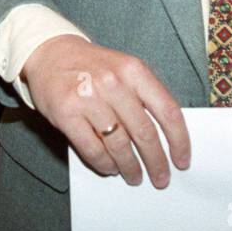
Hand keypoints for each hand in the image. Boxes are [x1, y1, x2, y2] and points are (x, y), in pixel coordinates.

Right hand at [21, 35, 190, 187]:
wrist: (49, 52)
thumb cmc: (92, 65)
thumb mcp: (124, 68)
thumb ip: (144, 96)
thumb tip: (165, 138)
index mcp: (134, 70)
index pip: (168, 111)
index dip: (179, 141)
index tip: (182, 161)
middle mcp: (113, 82)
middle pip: (145, 132)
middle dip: (156, 161)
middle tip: (161, 178)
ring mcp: (88, 98)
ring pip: (119, 145)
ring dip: (130, 167)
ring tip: (135, 176)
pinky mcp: (66, 113)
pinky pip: (92, 149)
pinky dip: (104, 164)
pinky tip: (110, 168)